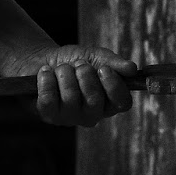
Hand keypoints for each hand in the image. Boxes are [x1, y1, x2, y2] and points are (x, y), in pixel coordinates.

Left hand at [25, 46, 139, 126]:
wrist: (43, 60)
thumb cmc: (73, 61)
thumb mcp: (95, 56)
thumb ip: (113, 62)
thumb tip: (132, 69)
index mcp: (108, 101)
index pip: (122, 103)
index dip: (113, 86)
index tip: (103, 69)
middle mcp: (91, 115)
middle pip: (95, 101)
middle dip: (85, 76)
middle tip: (78, 64)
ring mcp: (70, 118)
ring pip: (70, 99)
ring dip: (65, 75)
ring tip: (61, 68)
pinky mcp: (49, 116)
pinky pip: (49, 100)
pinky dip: (47, 80)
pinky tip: (46, 73)